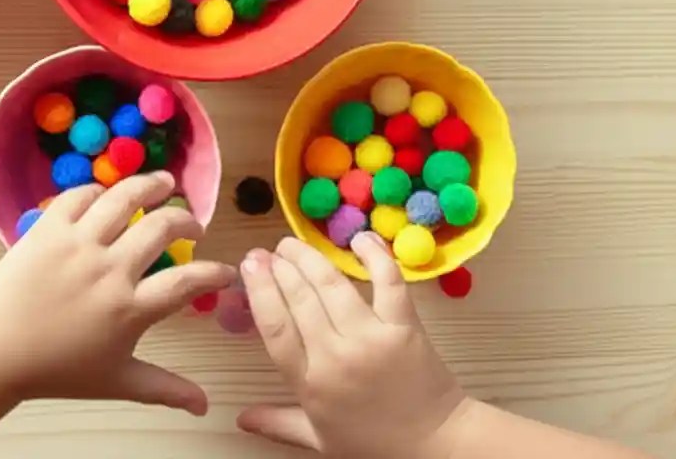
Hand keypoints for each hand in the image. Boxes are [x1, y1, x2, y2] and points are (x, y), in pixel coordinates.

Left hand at [0, 171, 235, 415]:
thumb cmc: (56, 370)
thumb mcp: (117, 382)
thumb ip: (164, 388)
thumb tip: (204, 406)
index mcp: (130, 309)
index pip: (189, 283)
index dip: (215, 272)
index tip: (227, 270)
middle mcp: (109, 270)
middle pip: (162, 227)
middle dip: (187, 221)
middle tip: (192, 226)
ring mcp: (77, 245)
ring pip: (124, 198)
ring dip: (151, 186)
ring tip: (165, 184)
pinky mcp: (48, 229)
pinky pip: (80, 196)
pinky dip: (100, 191)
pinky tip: (110, 194)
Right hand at [237, 232, 469, 457]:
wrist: (435, 444)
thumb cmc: (375, 444)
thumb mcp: (320, 440)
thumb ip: (278, 424)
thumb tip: (240, 417)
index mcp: (311, 383)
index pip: (275, 328)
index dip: (260, 291)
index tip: (249, 267)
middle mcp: (336, 355)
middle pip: (300, 299)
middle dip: (279, 268)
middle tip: (265, 251)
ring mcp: (372, 337)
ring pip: (334, 286)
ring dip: (310, 258)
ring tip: (293, 244)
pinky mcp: (404, 325)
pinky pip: (388, 282)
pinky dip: (374, 255)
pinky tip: (359, 237)